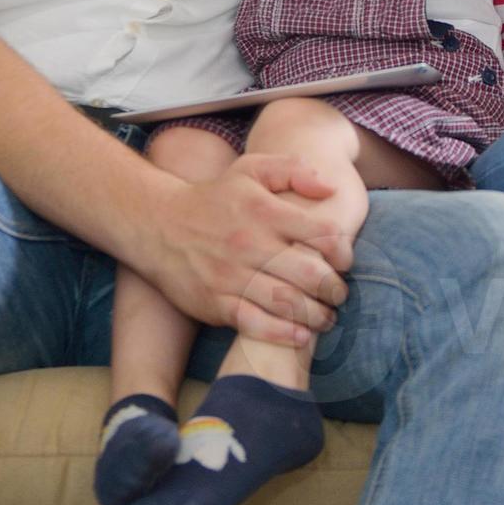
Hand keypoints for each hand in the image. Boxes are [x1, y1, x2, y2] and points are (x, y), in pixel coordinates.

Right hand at [138, 152, 353, 348]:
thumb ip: (294, 171)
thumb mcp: (251, 169)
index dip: (343, 251)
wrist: (159, 224)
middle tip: (339, 294)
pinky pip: (256, 324)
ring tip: (326, 317)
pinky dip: (283, 334)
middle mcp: (250, 244)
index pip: (322, 235)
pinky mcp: (215, 302)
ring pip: (287, 303)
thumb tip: (330, 190)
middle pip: (310, 274)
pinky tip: (300, 335)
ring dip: (316, 315)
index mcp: (264, 211)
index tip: (344, 262)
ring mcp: (231, 276)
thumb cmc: (215, 198)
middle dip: (334, 289)